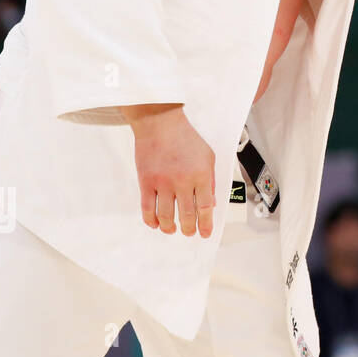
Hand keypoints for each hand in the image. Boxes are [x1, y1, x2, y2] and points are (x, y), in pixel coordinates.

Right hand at [124, 104, 216, 235]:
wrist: (160, 123)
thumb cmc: (186, 138)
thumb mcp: (208, 156)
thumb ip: (211, 181)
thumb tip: (211, 203)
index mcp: (201, 175)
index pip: (205, 207)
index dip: (206, 223)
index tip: (205, 233)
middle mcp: (182, 181)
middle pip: (186, 215)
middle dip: (188, 229)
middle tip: (189, 232)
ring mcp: (162, 183)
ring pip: (165, 215)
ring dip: (169, 227)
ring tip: (172, 230)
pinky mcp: (146, 181)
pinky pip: (147, 207)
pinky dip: (151, 220)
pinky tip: (155, 224)